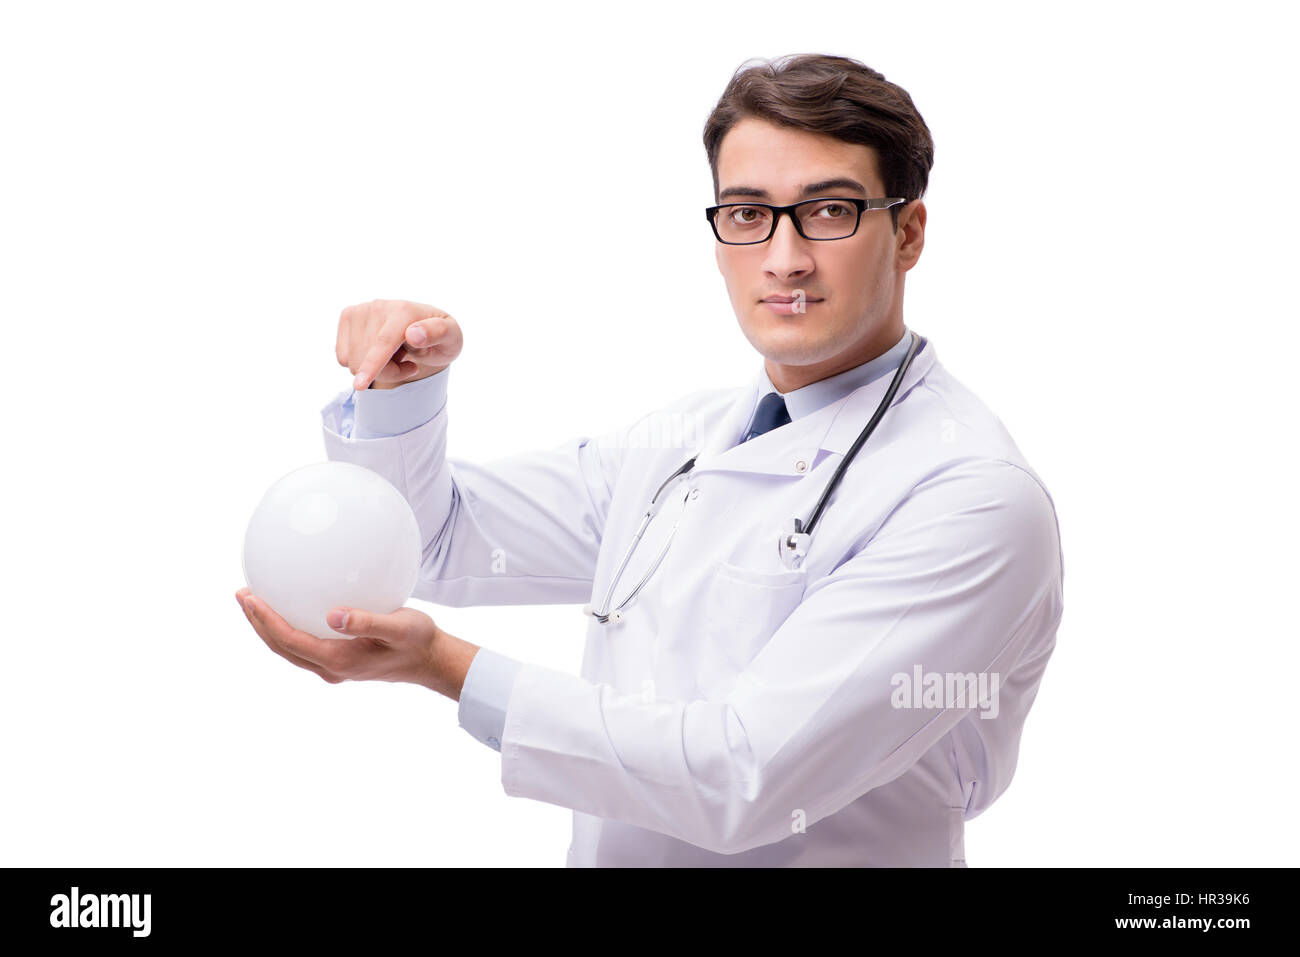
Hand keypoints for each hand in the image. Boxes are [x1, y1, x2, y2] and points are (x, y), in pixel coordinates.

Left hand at [236, 586, 442, 690]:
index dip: (266, 621)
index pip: (291, 640)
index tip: (251, 598)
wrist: (432, 662)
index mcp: (339, 660)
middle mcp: (331, 668)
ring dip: (268, 627)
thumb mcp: (399, 627)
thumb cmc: (419, 641)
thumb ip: (367, 622)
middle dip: (258, 623)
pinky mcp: (340, 660)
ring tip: (254, 601)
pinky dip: (288, 628)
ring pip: (290, 649)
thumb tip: (333, 615)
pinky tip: (291, 607)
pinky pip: (304, 644)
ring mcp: (334, 667)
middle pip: (282, 647)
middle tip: (242, 594)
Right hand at [337, 298, 464, 391]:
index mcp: (405, 310)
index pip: (384, 342)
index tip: (360, 384)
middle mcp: (379, 305)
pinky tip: (380, 353)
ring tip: (397, 358)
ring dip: (376, 370)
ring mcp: (360, 310)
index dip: (373, 365)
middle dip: (389, 373)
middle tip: (410, 366)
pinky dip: (361, 363)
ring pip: (353, 360)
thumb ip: (438, 333)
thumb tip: (413, 334)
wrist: (426, 327)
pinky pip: (343, 357)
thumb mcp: (452, 338)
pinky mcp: (348, 317)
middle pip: (367, 357)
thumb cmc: (441, 337)